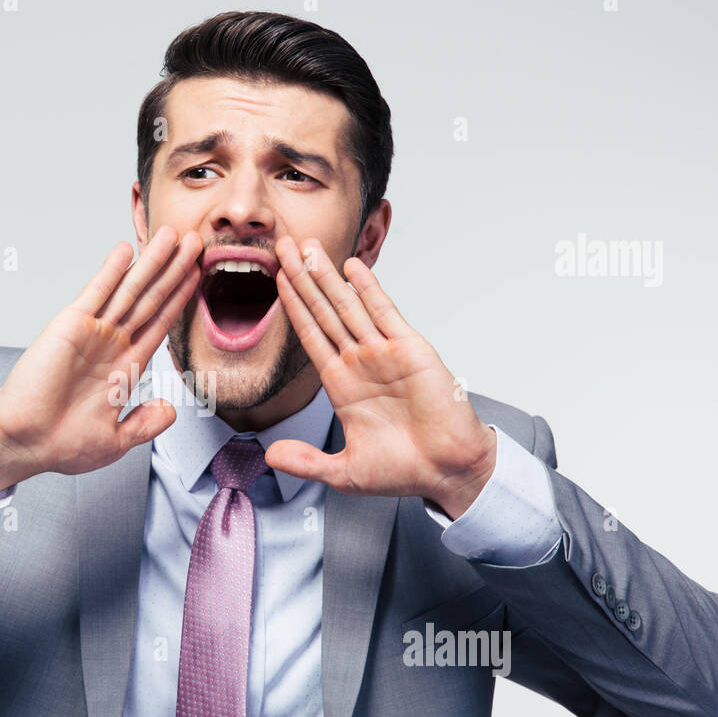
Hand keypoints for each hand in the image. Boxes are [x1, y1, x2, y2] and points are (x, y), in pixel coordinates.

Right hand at [0, 226, 203, 493]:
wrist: (24, 443)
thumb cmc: (61, 444)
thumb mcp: (116, 439)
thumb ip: (144, 423)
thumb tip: (170, 410)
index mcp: (125, 367)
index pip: (160, 323)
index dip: (180, 298)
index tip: (199, 275)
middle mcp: (111, 344)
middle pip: (151, 298)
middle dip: (174, 269)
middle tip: (197, 241)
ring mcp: (92, 332)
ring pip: (130, 289)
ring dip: (151, 262)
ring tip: (172, 235)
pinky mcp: (70, 327)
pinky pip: (96, 293)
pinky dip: (111, 271)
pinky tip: (126, 250)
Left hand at [265, 236, 497, 519]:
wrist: (448, 472)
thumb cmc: (404, 470)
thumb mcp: (344, 472)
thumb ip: (306, 462)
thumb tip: (269, 457)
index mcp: (341, 385)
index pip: (309, 336)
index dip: (290, 307)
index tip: (274, 279)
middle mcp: (359, 362)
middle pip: (322, 311)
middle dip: (300, 278)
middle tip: (280, 245)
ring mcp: (383, 353)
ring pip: (347, 305)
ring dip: (326, 276)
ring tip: (306, 246)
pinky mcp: (411, 350)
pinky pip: (384, 313)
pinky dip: (368, 288)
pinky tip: (351, 266)